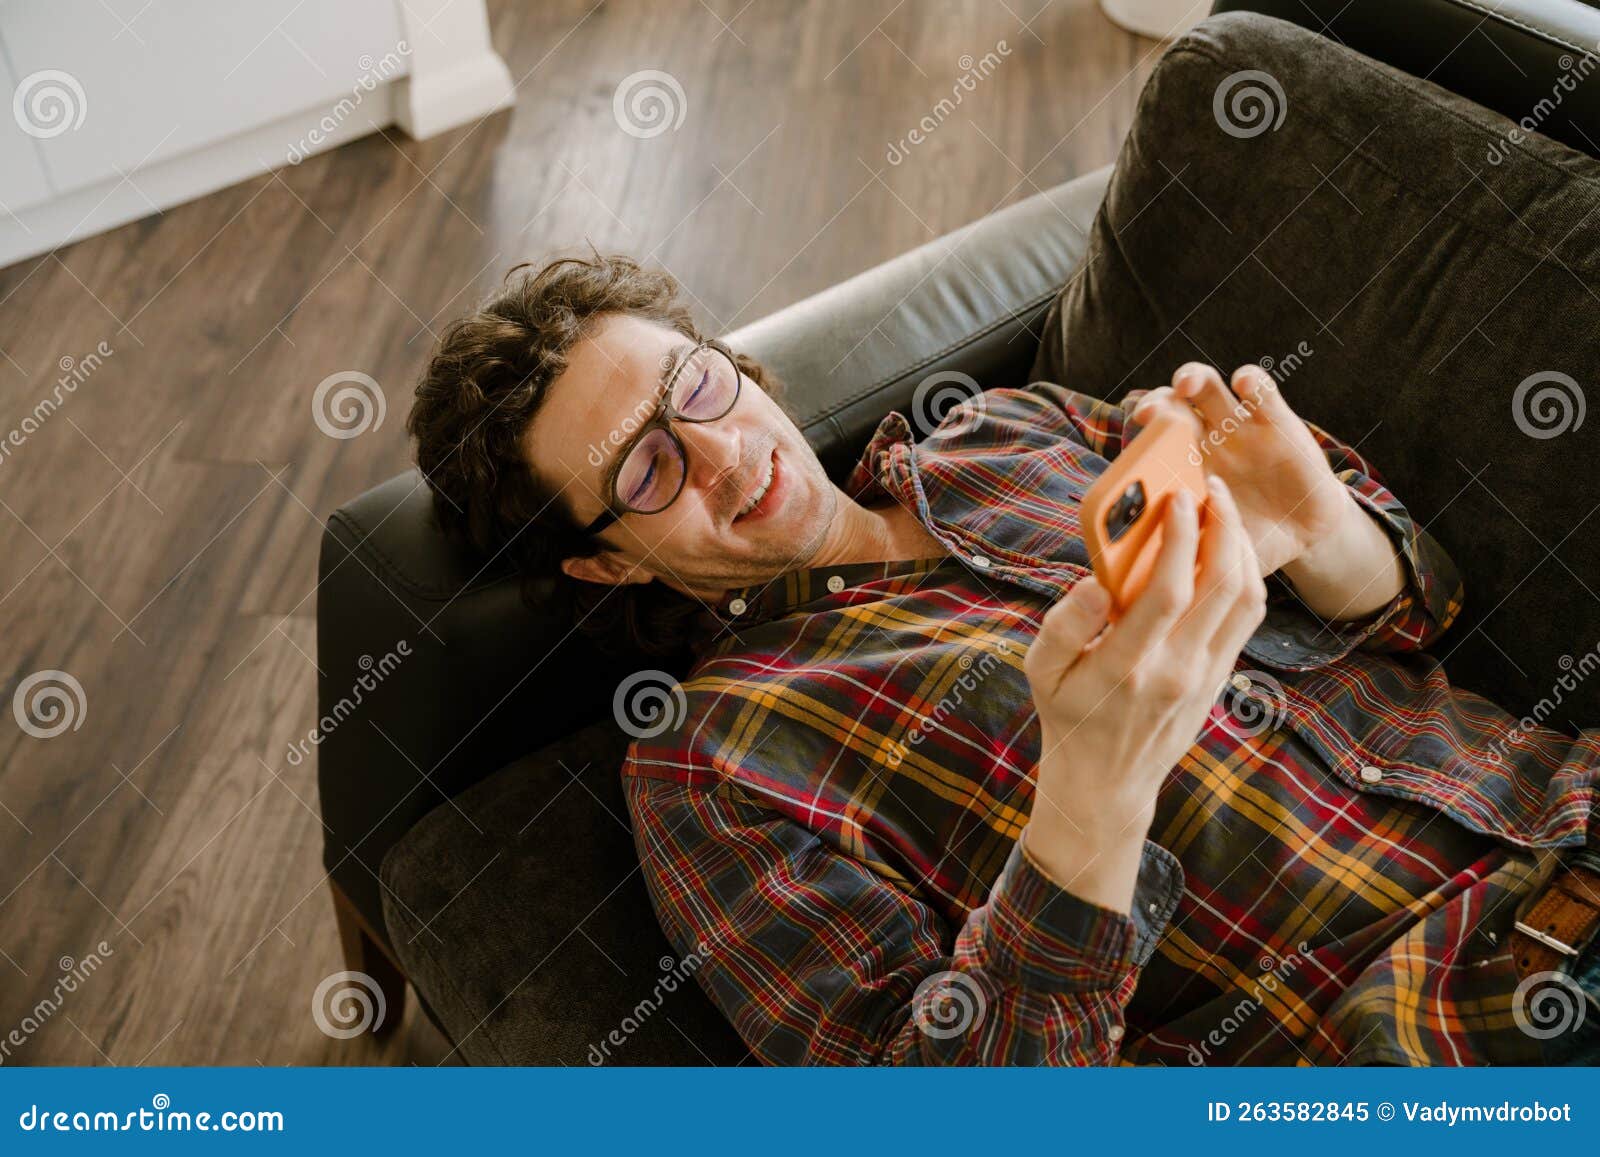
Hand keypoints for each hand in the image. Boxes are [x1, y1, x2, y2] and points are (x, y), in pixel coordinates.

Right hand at [1022, 474, 1266, 912]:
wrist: (1105, 784)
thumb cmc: (1067, 717)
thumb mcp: (1040, 672)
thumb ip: (1063, 624)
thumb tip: (1095, 581)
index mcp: (1125, 666)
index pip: (1165, 592)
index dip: (1178, 538)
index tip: (1175, 498)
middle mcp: (1175, 671)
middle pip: (1221, 587)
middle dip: (1222, 527)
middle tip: (1208, 489)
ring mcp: (1204, 677)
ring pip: (1246, 601)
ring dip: (1241, 548)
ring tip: (1222, 511)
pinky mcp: (1219, 679)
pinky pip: (1246, 619)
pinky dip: (1244, 575)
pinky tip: (1225, 549)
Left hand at [1129, 363, 1352, 577]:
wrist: (1303, 535)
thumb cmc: (1249, 542)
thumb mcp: (1215, 553)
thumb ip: (1187, 557)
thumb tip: (1144, 584)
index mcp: (1182, 468)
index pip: (1150, 440)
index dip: (1134, 442)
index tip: (1123, 449)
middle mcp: (1206, 440)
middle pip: (1173, 406)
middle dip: (1157, 403)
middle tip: (1148, 414)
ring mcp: (1240, 427)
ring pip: (1209, 388)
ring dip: (1194, 378)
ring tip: (1187, 385)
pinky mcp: (1279, 423)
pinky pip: (1263, 393)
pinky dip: (1253, 383)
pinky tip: (1244, 383)